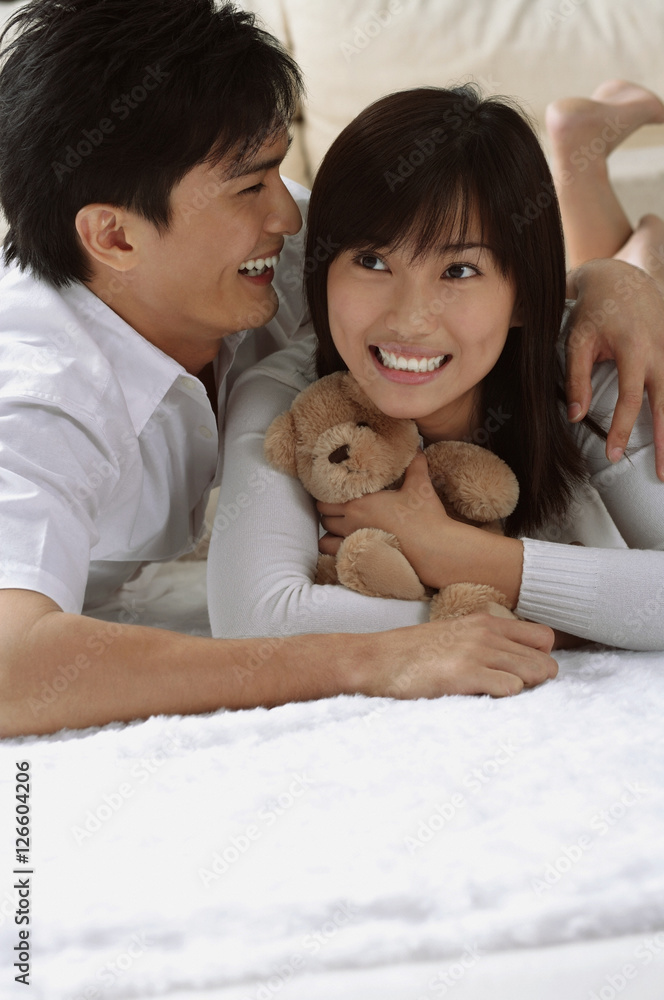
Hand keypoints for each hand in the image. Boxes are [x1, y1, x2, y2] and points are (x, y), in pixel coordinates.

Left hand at [318, 451, 523, 603]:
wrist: (434, 548)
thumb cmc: (425, 516)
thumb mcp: (420, 485)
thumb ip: (415, 465)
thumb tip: (417, 449)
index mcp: (360, 503)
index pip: (326, 500)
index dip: (326, 497)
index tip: (333, 495)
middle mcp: (352, 523)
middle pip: (324, 518)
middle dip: (328, 514)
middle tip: (338, 510)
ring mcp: (355, 543)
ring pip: (326, 540)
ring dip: (330, 534)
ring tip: (341, 529)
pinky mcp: (363, 559)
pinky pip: (336, 557)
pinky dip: (337, 552)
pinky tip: (348, 547)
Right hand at [359, 614, 557, 697]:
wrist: (373, 660)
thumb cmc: (411, 653)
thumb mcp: (452, 634)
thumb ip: (484, 640)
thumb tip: (516, 660)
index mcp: (484, 621)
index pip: (543, 637)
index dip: (540, 658)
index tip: (525, 673)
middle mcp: (485, 633)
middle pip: (544, 659)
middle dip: (537, 680)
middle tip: (513, 691)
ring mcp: (476, 652)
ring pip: (534, 673)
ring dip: (524, 690)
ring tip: (497, 695)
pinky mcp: (464, 674)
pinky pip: (511, 688)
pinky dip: (505, 698)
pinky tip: (484, 699)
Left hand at [565, 257, 663, 480]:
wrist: (621, 279)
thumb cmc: (594, 312)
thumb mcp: (577, 341)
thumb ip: (577, 379)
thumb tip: (576, 418)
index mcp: (635, 349)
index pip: (631, 398)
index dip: (622, 429)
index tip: (614, 455)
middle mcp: (661, 351)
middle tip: (662, 473)